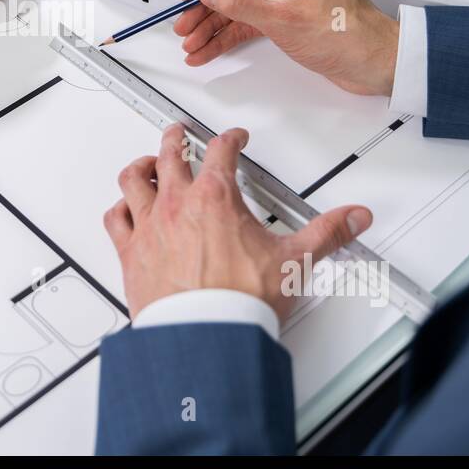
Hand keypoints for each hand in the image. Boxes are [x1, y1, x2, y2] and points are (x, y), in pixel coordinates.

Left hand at [105, 124, 373, 321]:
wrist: (205, 335)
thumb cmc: (240, 301)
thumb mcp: (294, 262)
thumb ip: (326, 234)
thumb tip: (352, 218)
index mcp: (216, 199)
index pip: (222, 152)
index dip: (230, 139)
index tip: (235, 138)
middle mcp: (177, 205)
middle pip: (170, 155)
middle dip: (176, 139)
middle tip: (179, 133)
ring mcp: (150, 227)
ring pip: (134, 180)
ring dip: (140, 166)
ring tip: (146, 162)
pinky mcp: (131, 253)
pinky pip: (116, 220)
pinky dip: (119, 209)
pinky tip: (124, 209)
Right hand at [174, 0, 399, 96]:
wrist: (379, 64)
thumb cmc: (348, 34)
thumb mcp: (285, 20)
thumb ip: (242, 4)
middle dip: (206, 5)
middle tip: (184, 23)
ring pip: (240, 4)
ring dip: (214, 24)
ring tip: (192, 43)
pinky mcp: (289, 18)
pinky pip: (251, 22)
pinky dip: (230, 35)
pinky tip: (209, 49)